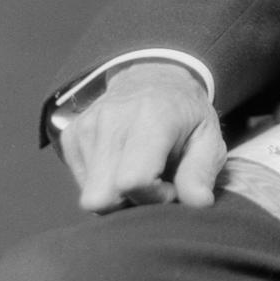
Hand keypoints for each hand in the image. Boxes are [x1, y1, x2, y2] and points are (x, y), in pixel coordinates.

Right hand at [54, 61, 227, 212]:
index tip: (171, 188)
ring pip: (91, 196)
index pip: (132, 181)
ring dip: (117, 193)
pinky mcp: (70, 135)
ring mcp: (86, 126)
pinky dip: (102, 182)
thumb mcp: (209, 138)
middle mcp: (112, 119)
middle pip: (103, 197)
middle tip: (154, 183)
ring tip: (139, 169)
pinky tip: (121, 163)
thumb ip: (202, 171)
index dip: (153, 198)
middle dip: (130, 203)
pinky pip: (81, 183)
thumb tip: (198, 203)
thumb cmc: (185, 116)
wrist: (152, 77)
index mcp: (152, 117)